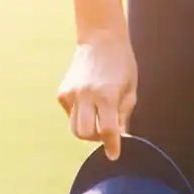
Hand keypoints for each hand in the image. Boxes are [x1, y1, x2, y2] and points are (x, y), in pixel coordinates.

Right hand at [56, 29, 137, 160]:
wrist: (101, 39)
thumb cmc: (121, 64)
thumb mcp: (130, 89)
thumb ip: (124, 114)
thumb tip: (119, 137)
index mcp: (107, 95)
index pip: (108, 130)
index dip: (112, 146)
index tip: (113, 155)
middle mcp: (86, 95)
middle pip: (85, 134)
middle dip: (96, 139)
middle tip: (105, 133)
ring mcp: (71, 93)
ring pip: (74, 128)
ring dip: (86, 130)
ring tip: (97, 120)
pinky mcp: (62, 92)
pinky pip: (69, 115)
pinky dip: (79, 116)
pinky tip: (88, 103)